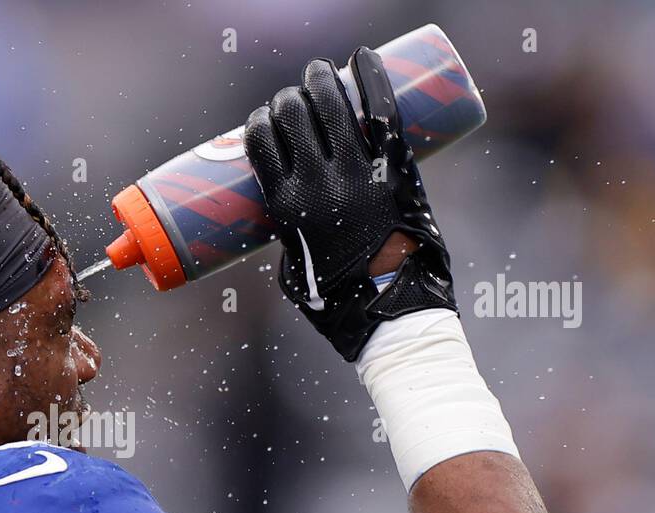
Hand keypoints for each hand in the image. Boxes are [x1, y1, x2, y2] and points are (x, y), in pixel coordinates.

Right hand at [244, 48, 456, 360]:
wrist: (388, 311)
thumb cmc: (335, 301)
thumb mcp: (292, 267)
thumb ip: (285, 233)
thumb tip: (287, 206)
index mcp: (285, 206)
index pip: (260, 140)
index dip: (259, 120)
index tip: (265, 121)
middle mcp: (317, 183)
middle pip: (292, 115)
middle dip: (287, 97)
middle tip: (295, 100)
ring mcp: (358, 173)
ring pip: (332, 104)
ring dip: (321, 79)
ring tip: (320, 73)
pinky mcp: (394, 170)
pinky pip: (382, 111)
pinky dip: (372, 77)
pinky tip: (362, 58)